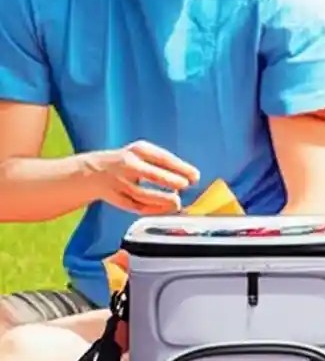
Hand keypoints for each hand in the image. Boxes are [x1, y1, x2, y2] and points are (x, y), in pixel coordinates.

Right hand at [83, 140, 200, 215]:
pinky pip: (136, 206)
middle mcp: (127, 165)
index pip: (162, 158)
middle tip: (185, 185)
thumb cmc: (128, 162)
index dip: (180, 168)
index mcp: (138, 151)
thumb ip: (164, 164)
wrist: (94, 172)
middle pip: (152, 175)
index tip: (194, 176)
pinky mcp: (116, 198)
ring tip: (177, 201)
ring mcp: (119, 182)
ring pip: (143, 194)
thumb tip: (190, 177)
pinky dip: (153, 209)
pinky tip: (165, 208)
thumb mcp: (144, 154)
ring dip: (163, 199)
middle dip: (171, 181)